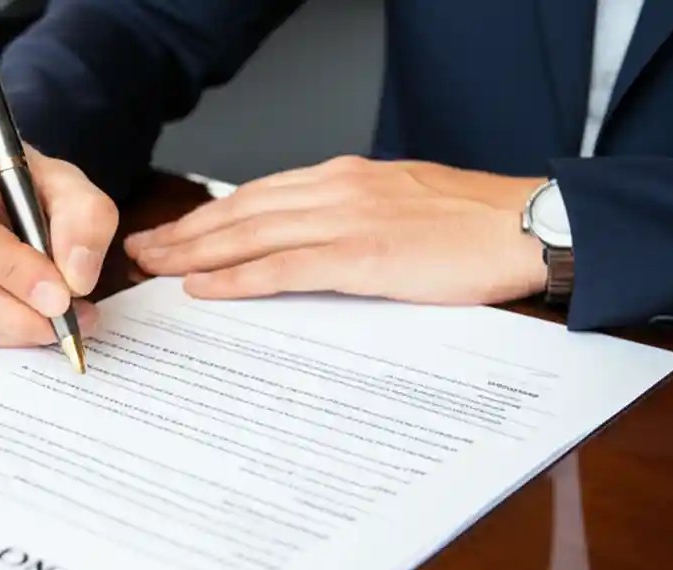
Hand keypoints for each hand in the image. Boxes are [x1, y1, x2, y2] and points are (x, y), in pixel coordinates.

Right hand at [0, 146, 117, 346]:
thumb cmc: (22, 184)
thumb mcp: (67, 184)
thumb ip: (84, 219)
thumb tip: (76, 278)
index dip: (11, 270)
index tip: (59, 296)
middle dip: (13, 311)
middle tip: (63, 321)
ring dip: (9, 329)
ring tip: (59, 325)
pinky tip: (31, 326)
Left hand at [124, 156, 547, 305]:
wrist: (527, 223)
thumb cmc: (473, 221)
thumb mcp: (401, 203)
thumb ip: (352, 215)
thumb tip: (313, 239)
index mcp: (345, 178)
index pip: (259, 195)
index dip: (210, 214)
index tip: (176, 230)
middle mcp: (336, 191)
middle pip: (241, 212)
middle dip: (186, 232)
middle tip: (145, 250)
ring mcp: (346, 221)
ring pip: (250, 235)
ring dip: (195, 254)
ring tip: (155, 268)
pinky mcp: (362, 256)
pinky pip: (283, 267)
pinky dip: (236, 278)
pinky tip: (204, 287)